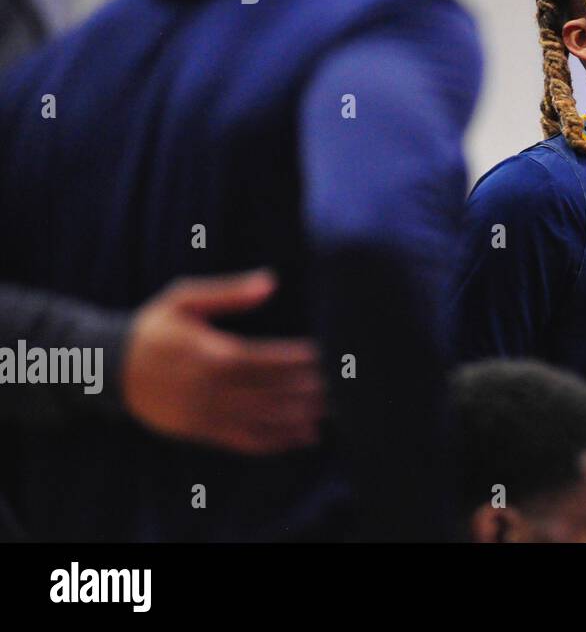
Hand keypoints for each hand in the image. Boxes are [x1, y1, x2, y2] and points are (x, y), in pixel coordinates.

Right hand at [122, 270, 324, 454]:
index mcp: (210, 354)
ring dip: (298, 418)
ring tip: (330, 412)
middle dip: (305, 390)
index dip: (296, 360)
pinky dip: (277, 441)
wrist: (109, 369)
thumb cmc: (154, 328)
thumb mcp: (185, 300)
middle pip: (269, 392)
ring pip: (262, 420)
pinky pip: (244, 441)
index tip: (324, 356)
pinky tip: (303, 437)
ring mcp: (205, 414)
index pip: (264, 360)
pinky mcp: (201, 432)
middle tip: (339, 385)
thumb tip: (270, 281)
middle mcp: (210, 389)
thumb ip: (229, 292)